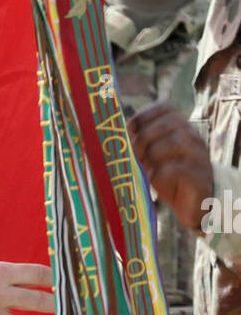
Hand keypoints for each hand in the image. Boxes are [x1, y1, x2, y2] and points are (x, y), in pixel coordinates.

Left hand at [129, 104, 213, 231]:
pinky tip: (151, 179)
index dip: (144, 115)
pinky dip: (162, 173)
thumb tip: (114, 135)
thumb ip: (138, 146)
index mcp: (181, 129)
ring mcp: (200, 157)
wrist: (192, 207)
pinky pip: (181, 168)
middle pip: (171, 123)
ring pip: (178, 142)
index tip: (129, 129)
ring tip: (143, 167)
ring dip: (154, 153)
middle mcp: (193, 138)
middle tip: (133, 153)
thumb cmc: (168, 180)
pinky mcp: (200, 178)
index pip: (166, 108)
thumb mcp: (151, 159)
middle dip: (145, 136)